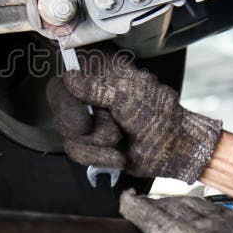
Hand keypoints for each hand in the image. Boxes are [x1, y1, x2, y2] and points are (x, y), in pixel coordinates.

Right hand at [47, 49, 221, 182]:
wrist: (173, 151)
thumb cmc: (159, 117)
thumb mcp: (130, 96)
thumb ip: (97, 87)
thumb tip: (69, 79)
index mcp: (102, 75)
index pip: (66, 74)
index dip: (65, 94)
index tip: (82, 115)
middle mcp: (90, 94)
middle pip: (58, 103)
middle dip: (77, 122)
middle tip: (92, 127)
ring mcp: (89, 119)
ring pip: (65, 131)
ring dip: (94, 142)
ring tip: (119, 141)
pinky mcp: (90, 143)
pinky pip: (75, 151)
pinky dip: (97, 158)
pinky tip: (117, 157)